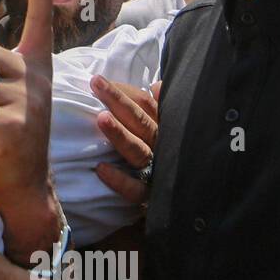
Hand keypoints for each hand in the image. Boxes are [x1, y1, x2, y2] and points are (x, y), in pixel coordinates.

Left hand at [92, 77, 160, 206]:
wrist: (183, 199)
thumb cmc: (164, 157)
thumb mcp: (165, 128)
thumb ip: (159, 108)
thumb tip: (158, 86)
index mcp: (164, 129)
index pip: (146, 105)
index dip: (124, 92)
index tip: (98, 80)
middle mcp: (162, 147)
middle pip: (140, 122)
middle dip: (118, 101)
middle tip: (96, 84)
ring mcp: (156, 171)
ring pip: (138, 151)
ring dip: (120, 135)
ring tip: (101, 118)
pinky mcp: (149, 195)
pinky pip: (135, 189)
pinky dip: (120, 180)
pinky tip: (101, 169)